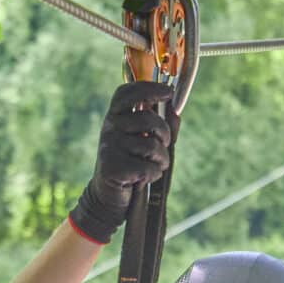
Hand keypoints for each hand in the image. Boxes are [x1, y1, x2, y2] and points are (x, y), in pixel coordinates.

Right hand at [66, 80, 173, 243]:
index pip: (127, 93)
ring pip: (151, 146)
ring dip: (162, 159)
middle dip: (165, 133)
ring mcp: (108, 147)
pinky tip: (144, 178)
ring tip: (156, 165)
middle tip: (165, 143)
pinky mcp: (111, 167)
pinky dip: (153, 175)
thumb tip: (175, 112)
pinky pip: (147, 168)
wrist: (109, 194)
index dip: (149, 88)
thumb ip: (162, 125)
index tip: (168, 92)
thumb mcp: (145, 140)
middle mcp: (109, 127)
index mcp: (115, 116)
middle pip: (148, 119)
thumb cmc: (131, 163)